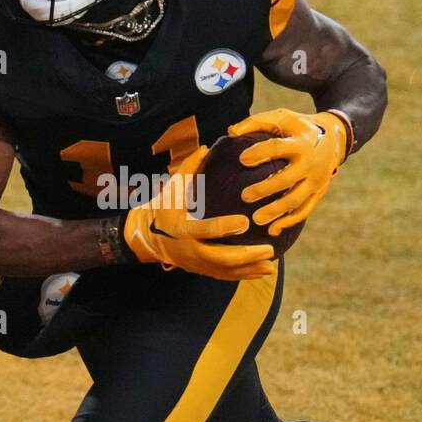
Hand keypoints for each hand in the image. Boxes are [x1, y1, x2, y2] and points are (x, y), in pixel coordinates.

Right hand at [122, 146, 276, 279]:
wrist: (149, 238)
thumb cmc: (165, 207)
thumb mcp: (173, 188)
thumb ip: (190, 168)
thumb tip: (206, 145)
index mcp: (184, 228)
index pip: (207, 229)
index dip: (225, 227)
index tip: (244, 221)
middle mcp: (191, 250)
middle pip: (221, 257)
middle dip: (246, 255)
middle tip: (268, 248)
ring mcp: (198, 264)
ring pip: (227, 271)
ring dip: (250, 269)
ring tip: (271, 264)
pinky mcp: (203, 271)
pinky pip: (226, 276)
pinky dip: (246, 275)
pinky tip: (265, 271)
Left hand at [227, 108, 348, 235]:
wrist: (335, 138)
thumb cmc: (298, 128)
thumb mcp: (282, 117)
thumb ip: (256, 123)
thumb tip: (230, 132)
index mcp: (300, 142)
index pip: (278, 148)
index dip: (260, 153)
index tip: (242, 159)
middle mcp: (311, 163)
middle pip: (287, 179)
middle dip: (265, 189)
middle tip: (244, 196)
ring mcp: (316, 180)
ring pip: (296, 200)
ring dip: (276, 211)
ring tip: (256, 219)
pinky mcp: (319, 193)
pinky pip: (304, 211)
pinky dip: (289, 222)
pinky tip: (272, 231)